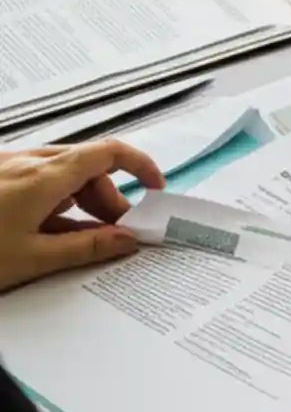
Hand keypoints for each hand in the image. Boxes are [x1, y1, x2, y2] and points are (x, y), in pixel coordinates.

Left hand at [0, 140, 164, 290]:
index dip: (140, 165)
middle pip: (87, 166)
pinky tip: (48, 228)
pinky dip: (55, 197)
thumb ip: (85, 247)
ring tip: (83, 235)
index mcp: (45, 176)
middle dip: (109, 197)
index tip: (155, 190)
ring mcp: (9, 165)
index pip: (109, 153)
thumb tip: (130, 240)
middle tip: (117, 233)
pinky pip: (38, 177)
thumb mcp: (32, 259)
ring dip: (82, 198)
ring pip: (62, 170)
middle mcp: (29, 161)